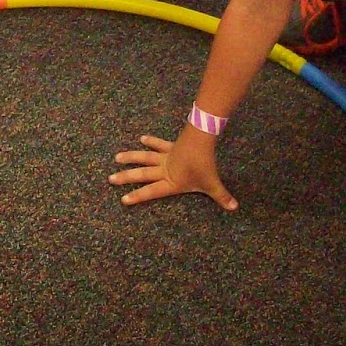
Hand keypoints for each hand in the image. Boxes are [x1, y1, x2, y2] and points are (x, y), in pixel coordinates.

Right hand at [110, 133, 237, 210]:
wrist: (200, 141)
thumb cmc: (204, 165)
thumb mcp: (212, 184)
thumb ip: (221, 196)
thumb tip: (234, 207)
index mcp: (171, 182)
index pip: (151, 192)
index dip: (137, 196)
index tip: (123, 199)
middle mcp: (164, 170)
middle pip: (141, 174)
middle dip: (126, 177)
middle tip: (110, 179)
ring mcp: (165, 157)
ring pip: (144, 158)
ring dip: (130, 157)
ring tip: (116, 158)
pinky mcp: (170, 146)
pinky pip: (158, 144)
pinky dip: (150, 141)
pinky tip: (141, 138)